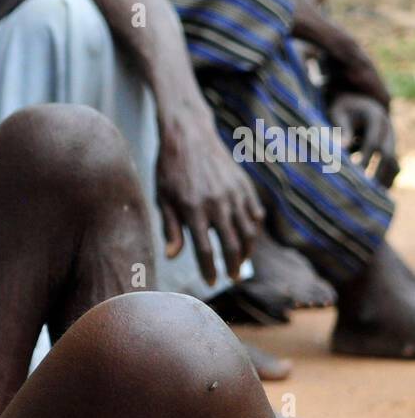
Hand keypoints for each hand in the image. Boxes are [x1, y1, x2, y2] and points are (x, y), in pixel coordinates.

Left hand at [155, 109, 264, 284]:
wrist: (188, 135)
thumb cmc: (169, 169)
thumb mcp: (163, 199)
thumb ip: (171, 228)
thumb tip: (172, 257)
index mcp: (194, 210)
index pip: (205, 250)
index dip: (209, 270)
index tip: (211, 282)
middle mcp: (217, 203)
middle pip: (232, 244)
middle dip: (233, 265)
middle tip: (232, 277)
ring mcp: (234, 193)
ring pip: (248, 231)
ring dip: (247, 250)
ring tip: (240, 261)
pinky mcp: (244, 185)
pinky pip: (254, 212)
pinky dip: (254, 228)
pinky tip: (248, 237)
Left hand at [327, 91, 398, 186]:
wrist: (357, 101)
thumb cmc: (342, 108)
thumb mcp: (338, 114)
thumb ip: (342, 131)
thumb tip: (342, 149)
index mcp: (375, 117)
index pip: (372, 142)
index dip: (365, 159)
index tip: (356, 174)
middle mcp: (387, 129)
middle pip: (388, 154)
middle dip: (378, 173)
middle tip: (368, 191)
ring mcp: (391, 139)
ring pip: (394, 162)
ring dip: (385, 179)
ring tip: (375, 198)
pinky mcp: (389, 148)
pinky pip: (392, 166)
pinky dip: (386, 178)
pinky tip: (378, 194)